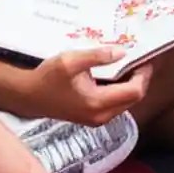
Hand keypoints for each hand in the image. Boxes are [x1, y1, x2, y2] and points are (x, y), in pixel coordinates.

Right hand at [30, 46, 151, 125]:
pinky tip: (116, 75)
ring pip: (127, 102)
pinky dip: (121, 90)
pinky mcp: (94, 118)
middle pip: (134, 99)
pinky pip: (116, 104)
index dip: (143, 75)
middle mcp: (102, 116)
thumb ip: (97, 56)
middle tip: (138, 59)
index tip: (143, 58)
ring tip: (129, 64)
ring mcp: (98, 119)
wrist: (30, 96)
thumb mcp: (71, 60)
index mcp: (98, 103)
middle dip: (140, 79)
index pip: (134, 92)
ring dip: (131, 84)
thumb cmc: (48, 77)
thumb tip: (122, 52)